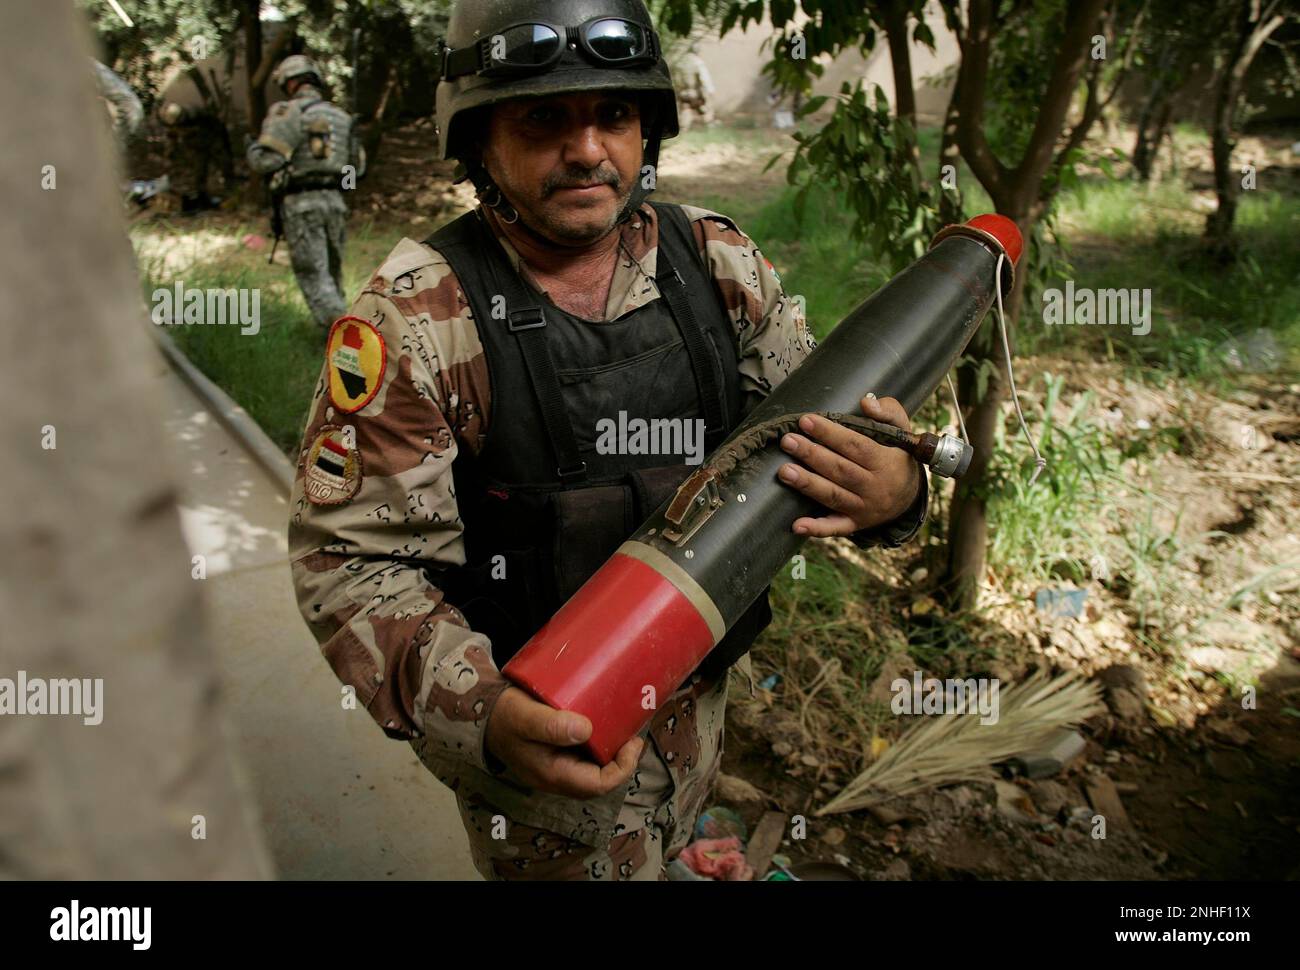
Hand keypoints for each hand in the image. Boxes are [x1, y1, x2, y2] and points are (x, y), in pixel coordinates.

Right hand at [484, 687, 642, 798]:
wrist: (482, 713)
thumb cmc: (504, 716)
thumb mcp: (525, 717)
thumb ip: (551, 726)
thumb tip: (586, 730)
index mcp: (553, 775)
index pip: (598, 785)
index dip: (622, 768)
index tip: (632, 742)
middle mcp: (558, 775)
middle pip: (600, 780)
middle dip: (622, 761)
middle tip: (632, 733)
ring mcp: (557, 766)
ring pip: (593, 768)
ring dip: (612, 752)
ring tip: (623, 727)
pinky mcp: (556, 753)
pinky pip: (584, 756)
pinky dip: (599, 744)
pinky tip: (604, 724)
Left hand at [777, 394, 921, 536]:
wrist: (911, 496)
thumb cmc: (898, 456)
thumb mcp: (902, 430)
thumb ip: (888, 411)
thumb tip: (866, 402)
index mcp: (885, 462)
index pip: (855, 445)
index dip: (830, 433)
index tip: (806, 420)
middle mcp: (874, 488)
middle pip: (840, 470)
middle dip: (812, 455)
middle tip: (788, 441)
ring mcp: (864, 508)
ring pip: (833, 496)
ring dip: (808, 484)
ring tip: (783, 472)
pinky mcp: (854, 524)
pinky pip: (835, 528)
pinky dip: (816, 529)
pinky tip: (796, 525)